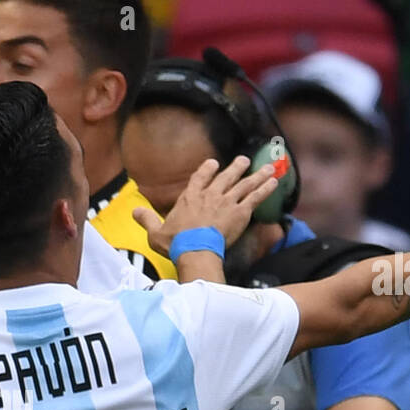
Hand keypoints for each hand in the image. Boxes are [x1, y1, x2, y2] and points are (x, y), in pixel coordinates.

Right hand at [132, 156, 277, 256]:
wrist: (195, 249)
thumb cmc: (175, 243)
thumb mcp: (155, 232)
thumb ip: (146, 219)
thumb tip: (134, 211)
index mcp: (190, 197)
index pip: (199, 178)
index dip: (207, 170)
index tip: (213, 163)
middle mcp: (209, 195)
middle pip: (225, 177)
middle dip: (236, 167)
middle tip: (244, 160)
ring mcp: (226, 201)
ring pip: (244, 184)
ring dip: (256, 174)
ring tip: (267, 167)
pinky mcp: (240, 211)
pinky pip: (255, 196)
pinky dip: (266, 189)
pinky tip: (275, 181)